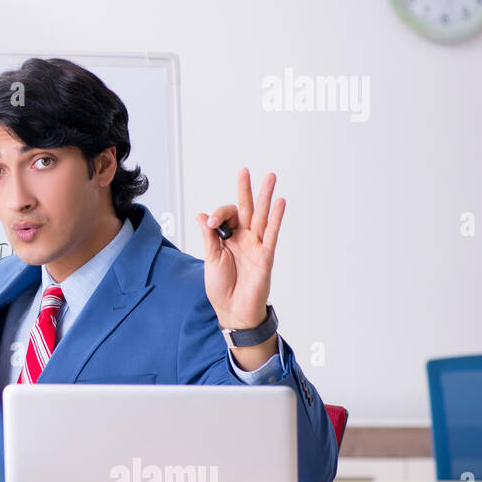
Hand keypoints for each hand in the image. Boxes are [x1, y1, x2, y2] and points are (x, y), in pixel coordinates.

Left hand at [196, 168, 283, 330]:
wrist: (232, 310)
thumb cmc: (221, 287)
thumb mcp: (210, 258)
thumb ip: (209, 236)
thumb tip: (201, 215)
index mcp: (227, 239)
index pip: (226, 217)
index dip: (217, 216)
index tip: (210, 223)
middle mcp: (243, 239)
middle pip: (246, 209)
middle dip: (246, 190)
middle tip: (245, 171)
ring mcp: (256, 246)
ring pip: (262, 217)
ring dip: (265, 197)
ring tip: (270, 178)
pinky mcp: (266, 255)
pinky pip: (271, 234)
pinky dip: (276, 218)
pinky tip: (280, 203)